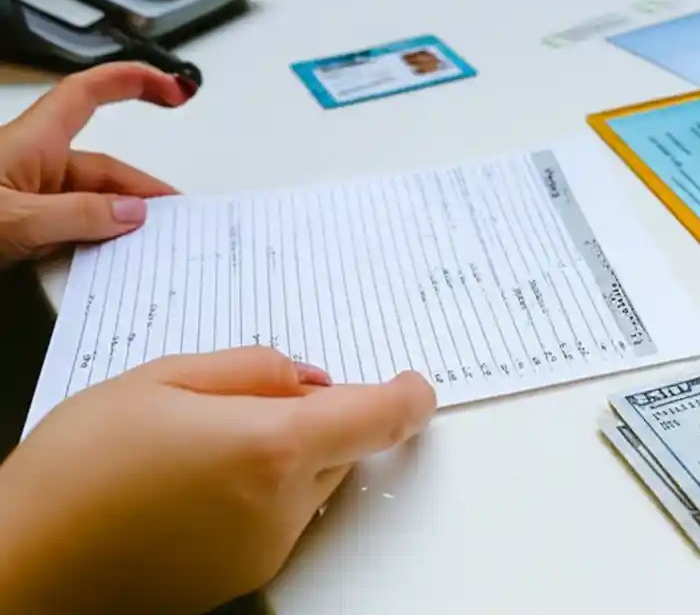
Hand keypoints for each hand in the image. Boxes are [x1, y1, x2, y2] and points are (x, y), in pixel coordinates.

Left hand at [0, 62, 194, 264]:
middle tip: (179, 218)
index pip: (90, 94)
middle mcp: (31, 163)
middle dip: (142, 188)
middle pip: (102, 166)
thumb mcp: (12, 220)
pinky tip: (111, 261)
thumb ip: (77, 216)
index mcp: (31, 141)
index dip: (134, 82)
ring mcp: (24, 195)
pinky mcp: (18, 226)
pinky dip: (95, 241)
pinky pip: (69, 227)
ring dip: (121, 222)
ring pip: (89, 202)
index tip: (174, 89)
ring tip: (152, 247)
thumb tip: (133, 213)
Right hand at [0, 347, 436, 613]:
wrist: (23, 564)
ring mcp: (266, 549)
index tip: (414, 383)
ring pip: (308, 485)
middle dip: (315, 419)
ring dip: (282, 458)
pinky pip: (277, 521)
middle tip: (239, 404)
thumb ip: (253, 369)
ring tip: (193, 450)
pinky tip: (188, 488)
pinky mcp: (244, 577)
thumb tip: (307, 378)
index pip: (380, 419)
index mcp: (272, 447)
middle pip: (341, 449)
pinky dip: (257, 495)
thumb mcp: (162, 378)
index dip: (409, 397)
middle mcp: (282, 506)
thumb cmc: (79, 467)